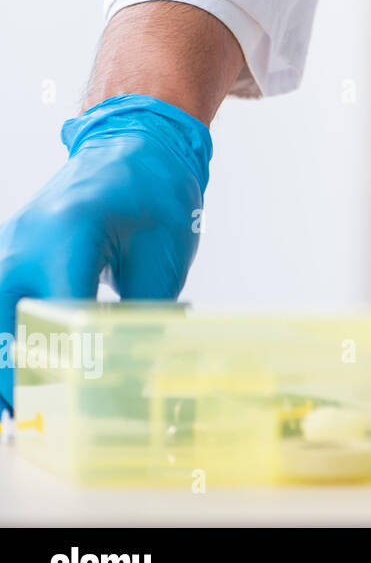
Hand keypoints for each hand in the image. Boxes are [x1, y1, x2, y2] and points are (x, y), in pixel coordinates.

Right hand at [0, 95, 212, 409]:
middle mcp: (24, 239)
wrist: (132, 144)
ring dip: (7, 358)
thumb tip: (139, 366)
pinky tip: (25, 373)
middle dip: (14, 372)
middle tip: (34, 418)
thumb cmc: (153, 189)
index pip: (59, 311)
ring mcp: (9, 246)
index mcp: (69, 232)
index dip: (70, 361)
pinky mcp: (10, 255)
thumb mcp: (164, 251)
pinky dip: (8, 337)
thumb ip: (146, 309)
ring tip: (27, 408)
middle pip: (4, 318)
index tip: (83, 398)